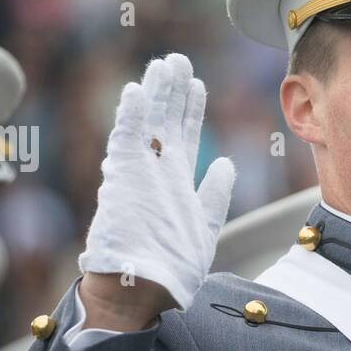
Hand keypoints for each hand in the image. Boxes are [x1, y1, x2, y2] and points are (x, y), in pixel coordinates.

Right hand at [78, 53, 235, 328]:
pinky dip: (133, 114)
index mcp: (175, 182)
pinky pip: (128, 139)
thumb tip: (226, 163)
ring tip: (165, 64)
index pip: (183, 136)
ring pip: (148, 122)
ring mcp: (139, 172)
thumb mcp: (204, 225)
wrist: (141, 289)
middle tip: (177, 61)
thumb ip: (214, 193)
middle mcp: (157, 172)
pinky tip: (139, 89)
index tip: (197, 85)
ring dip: (156, 92)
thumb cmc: (170, 268)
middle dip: (173, 91)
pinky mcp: (123, 178)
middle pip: (166, 121)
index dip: (190, 110)